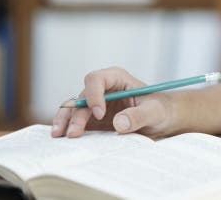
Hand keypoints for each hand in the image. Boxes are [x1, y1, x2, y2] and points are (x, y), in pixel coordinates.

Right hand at [52, 67, 175, 138]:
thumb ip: (139, 115)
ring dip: (64, 121)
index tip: (100, 114)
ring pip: (72, 109)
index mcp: (116, 79)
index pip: (96, 79)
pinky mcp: (92, 121)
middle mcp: (102, 90)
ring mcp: (94, 105)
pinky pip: (75, 123)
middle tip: (74, 134)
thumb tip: (119, 122)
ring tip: (58, 136)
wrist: (161, 121)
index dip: (94, 95)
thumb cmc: (160, 109)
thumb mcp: (155, 111)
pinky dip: (68, 130)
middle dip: (76, 115)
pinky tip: (62, 141)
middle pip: (81, 97)